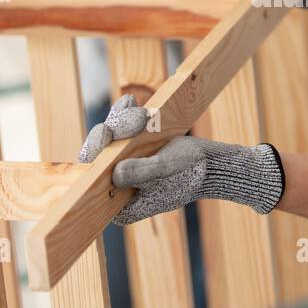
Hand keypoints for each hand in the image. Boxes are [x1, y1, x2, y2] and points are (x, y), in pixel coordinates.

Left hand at [78, 94, 285, 223]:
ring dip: (124, 121)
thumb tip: (114, 173)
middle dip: (116, 130)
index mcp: (121, 206)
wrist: (214, 165)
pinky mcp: (131, 153)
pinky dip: (124, 116)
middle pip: (98, 156)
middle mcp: (117, 190)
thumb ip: (141, 172)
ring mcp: (123, 170)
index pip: (93, 181)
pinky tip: (130, 101)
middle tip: (137, 117)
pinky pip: (119, 132)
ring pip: (108, 140)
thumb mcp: (167, 170)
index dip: (94, 154)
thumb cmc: (193, 171)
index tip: (105, 132)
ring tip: (144, 113)